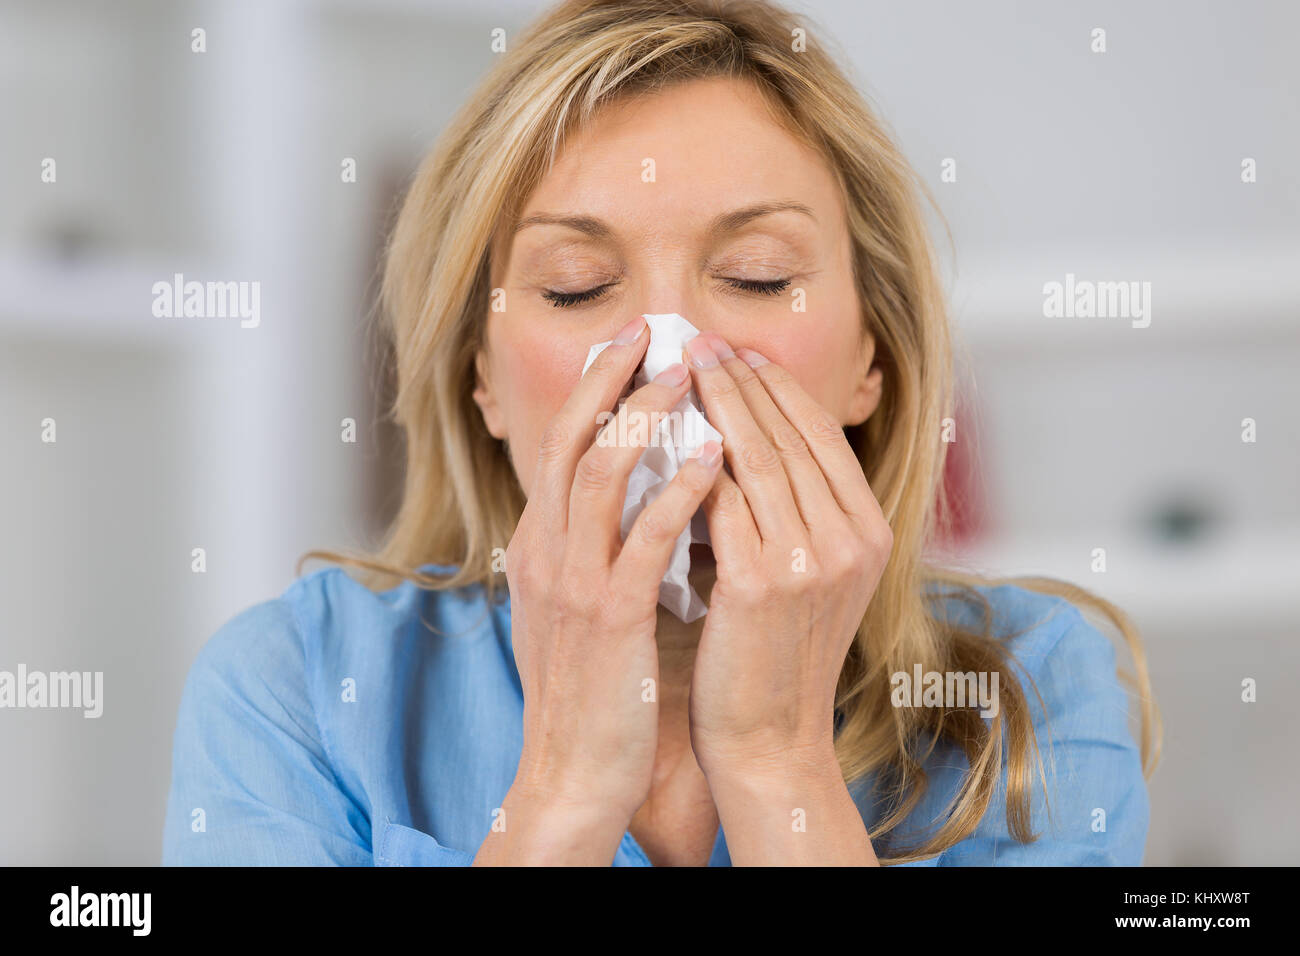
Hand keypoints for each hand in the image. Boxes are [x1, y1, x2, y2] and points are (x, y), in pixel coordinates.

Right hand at [482, 314, 724, 863]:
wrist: (572, 774)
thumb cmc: (589, 692)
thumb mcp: (577, 606)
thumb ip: (593, 548)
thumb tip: (627, 500)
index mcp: (540, 546)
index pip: (560, 446)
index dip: (593, 388)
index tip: (631, 344)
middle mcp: (545, 552)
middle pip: (569, 440)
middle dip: (611, 377)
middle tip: (655, 329)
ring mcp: (572, 583)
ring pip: (599, 473)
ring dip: (644, 417)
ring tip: (690, 376)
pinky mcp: (608, 618)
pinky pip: (642, 539)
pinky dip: (678, 491)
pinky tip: (716, 458)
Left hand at [684, 331, 892, 785]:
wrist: (767, 743)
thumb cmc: (771, 659)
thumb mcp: (804, 576)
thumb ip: (789, 511)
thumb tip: (734, 438)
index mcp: (869, 533)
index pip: (821, 436)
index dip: (777, 386)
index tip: (736, 350)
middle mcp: (852, 540)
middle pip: (790, 434)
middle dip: (739, 379)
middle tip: (697, 337)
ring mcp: (812, 560)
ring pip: (755, 455)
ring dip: (712, 401)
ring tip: (674, 364)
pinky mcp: (763, 582)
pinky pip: (720, 498)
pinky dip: (688, 459)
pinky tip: (658, 428)